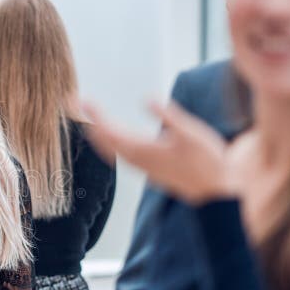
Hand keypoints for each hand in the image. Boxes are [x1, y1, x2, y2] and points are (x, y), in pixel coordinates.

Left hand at [83, 100, 235, 203]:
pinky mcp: (148, 171)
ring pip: (109, 150)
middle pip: (102, 140)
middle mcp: (136, 161)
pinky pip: (119, 156)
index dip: (94, 114)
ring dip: (96, 133)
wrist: (217, 193)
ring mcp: (141, 167)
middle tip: (72, 103)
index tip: (80, 99)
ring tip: (87, 118)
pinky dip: (108, 144)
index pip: (109, 129)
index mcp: (143, 150)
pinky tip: (111, 139)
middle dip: (87, 121)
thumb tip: (146, 97)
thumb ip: (168, 115)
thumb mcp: (191, 132)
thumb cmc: (208, 161)